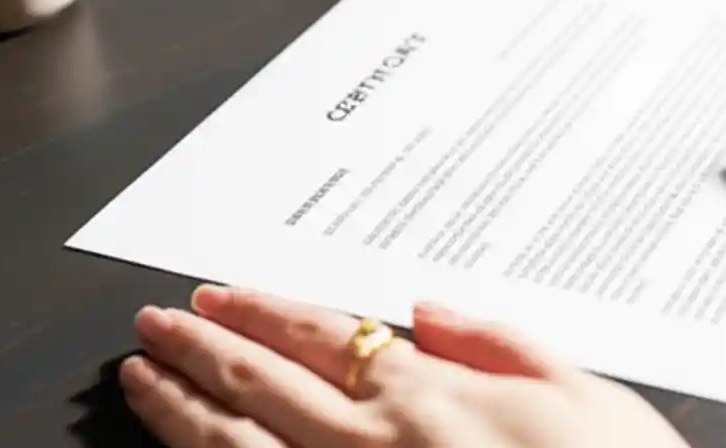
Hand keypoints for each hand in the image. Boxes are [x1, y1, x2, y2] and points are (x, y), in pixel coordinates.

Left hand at [119, 285, 688, 447]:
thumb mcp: (587, 393)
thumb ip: (501, 342)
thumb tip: (430, 307)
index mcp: (433, 395)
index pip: (323, 336)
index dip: (260, 311)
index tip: (214, 294)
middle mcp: (376, 442)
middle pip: (261, 383)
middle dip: (197, 348)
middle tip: (150, 323)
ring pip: (234, 447)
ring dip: (178, 409)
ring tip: (138, 381)